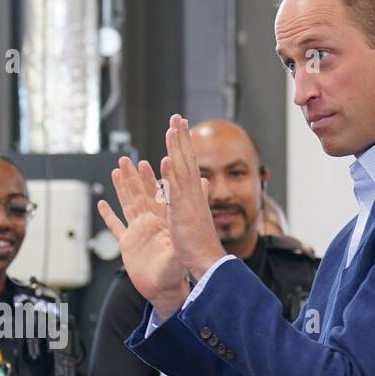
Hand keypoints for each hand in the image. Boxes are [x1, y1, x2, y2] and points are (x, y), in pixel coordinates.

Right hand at [97, 157, 190, 318]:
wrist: (167, 291)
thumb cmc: (177, 270)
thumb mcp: (179, 245)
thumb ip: (180, 224)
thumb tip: (189, 210)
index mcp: (162, 221)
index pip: (155, 194)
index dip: (149, 178)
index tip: (144, 162)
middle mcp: (150, 224)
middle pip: (138, 195)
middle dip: (132, 177)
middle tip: (126, 160)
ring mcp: (138, 233)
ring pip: (126, 205)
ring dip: (121, 189)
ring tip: (115, 172)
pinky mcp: (128, 245)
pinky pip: (116, 228)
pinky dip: (109, 217)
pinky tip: (103, 205)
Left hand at [159, 115, 227, 280]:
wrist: (208, 259)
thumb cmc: (201, 240)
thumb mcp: (198, 212)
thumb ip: (199, 195)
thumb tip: (203, 182)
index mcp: (195, 193)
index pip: (189, 162)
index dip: (184, 143)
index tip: (180, 126)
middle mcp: (194, 193)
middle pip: (187, 159)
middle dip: (181, 137)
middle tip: (177, 116)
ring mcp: (188, 202)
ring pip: (182, 169)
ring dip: (177, 148)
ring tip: (172, 128)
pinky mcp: (182, 213)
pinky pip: (175, 192)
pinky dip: (171, 176)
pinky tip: (166, 160)